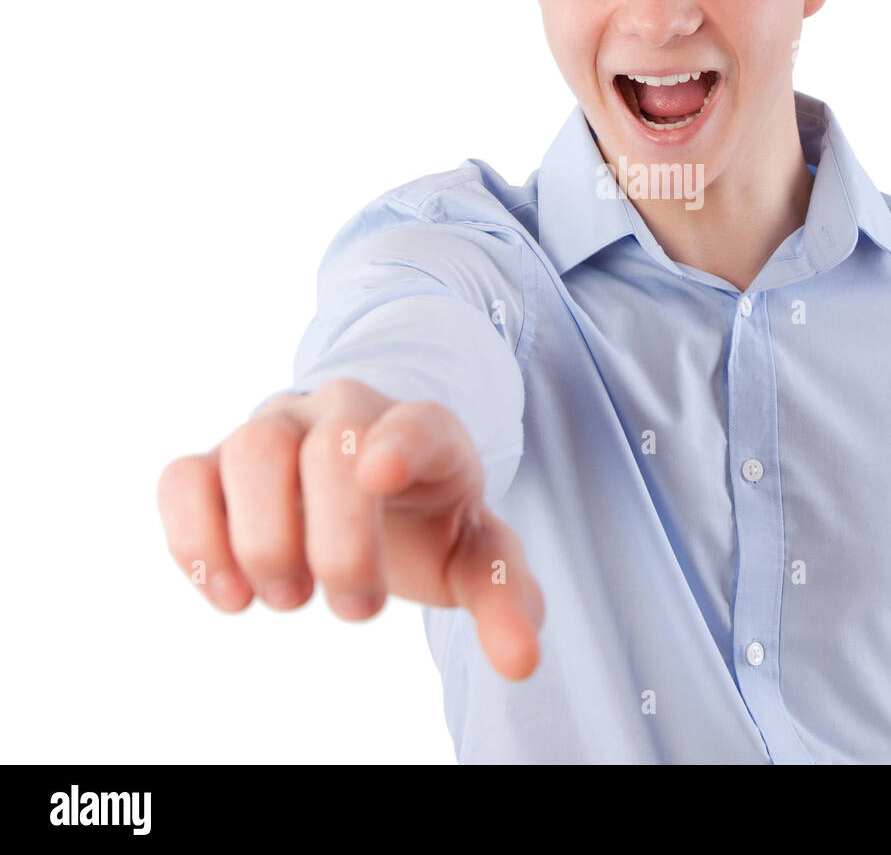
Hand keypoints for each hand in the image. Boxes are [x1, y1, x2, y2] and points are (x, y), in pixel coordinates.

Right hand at [157, 377, 542, 679]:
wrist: (372, 481)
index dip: (398, 444)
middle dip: (336, 539)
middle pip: (326, 447)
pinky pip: (183, 478)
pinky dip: (194, 536)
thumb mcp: (475, 555)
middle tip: (354, 608)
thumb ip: (505, 597)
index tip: (380, 475)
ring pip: (251, 450)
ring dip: (264, 537)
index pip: (415, 423)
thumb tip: (522, 660)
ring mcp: (278, 429)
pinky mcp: (218, 462)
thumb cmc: (428, 518)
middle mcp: (347, 414)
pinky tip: (229, 590)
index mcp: (425, 433)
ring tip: (288, 599)